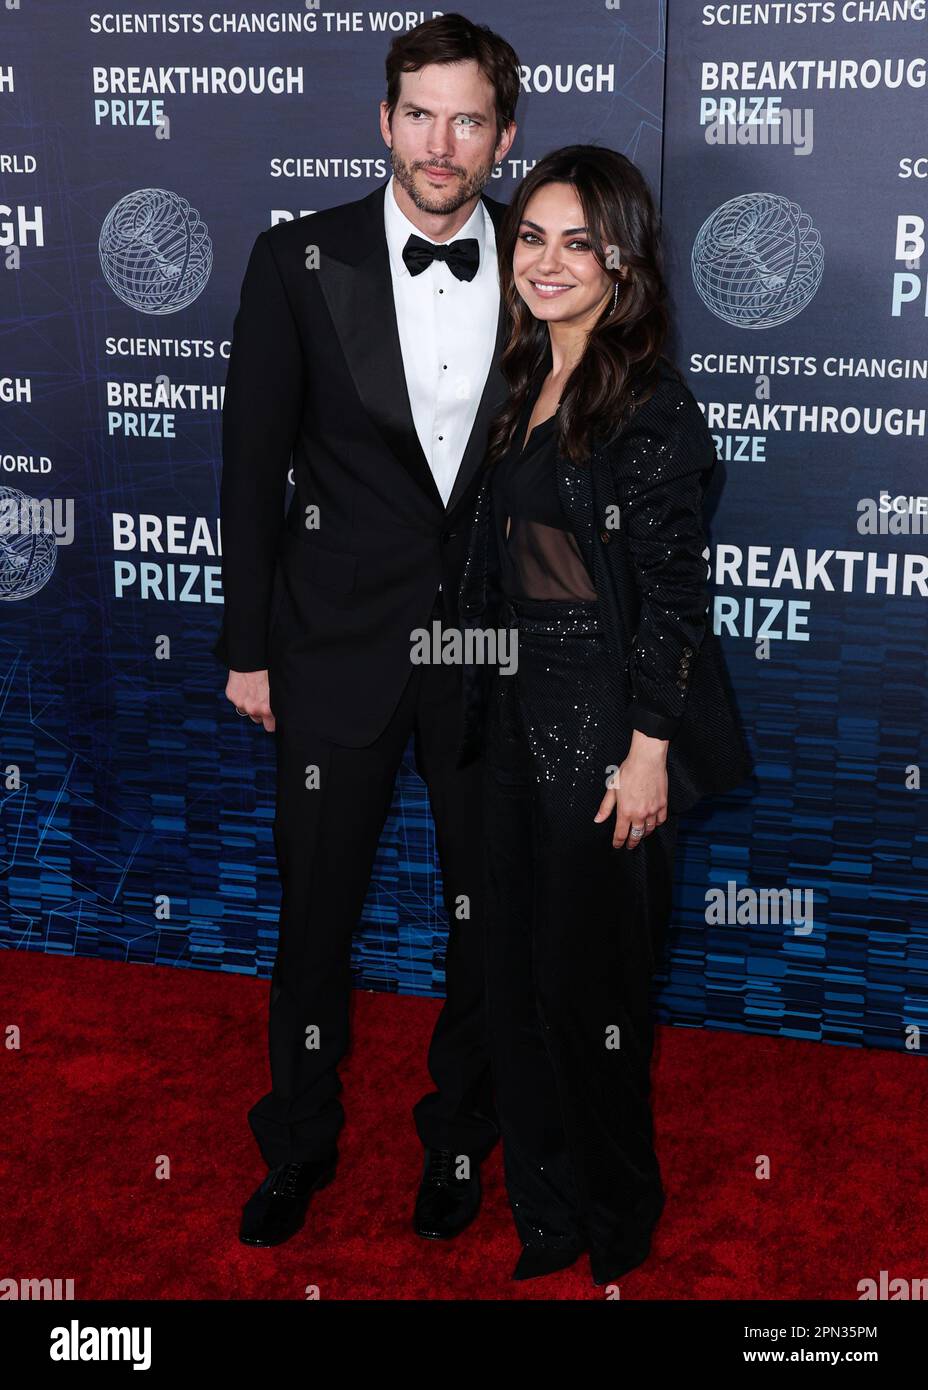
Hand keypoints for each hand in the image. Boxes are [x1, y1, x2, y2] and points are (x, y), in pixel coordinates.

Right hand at [224, 669, 274, 732]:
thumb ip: (277, 704)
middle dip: (262, 714)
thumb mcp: (277, 689)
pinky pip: (238, 701)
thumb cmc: (269, 671)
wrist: (252, 658)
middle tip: (265, 702)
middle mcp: (253, 709)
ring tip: (256, 691)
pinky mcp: (232, 696)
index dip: (273, 719)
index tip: (274, 714)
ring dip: (251, 705)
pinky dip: (242, 695)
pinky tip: (247, 686)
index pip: (270, 726)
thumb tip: (280, 711)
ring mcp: (240, 703)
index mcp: (267, 709)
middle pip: (258, 720)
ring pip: (247, 711)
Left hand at [594, 733, 667, 848]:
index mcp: (625, 811)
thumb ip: (606, 807)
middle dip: (632, 842)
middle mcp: (639, 814)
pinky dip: (656, 824)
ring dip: (643, 833)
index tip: (617, 845)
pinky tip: (652, 823)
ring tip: (640, 834)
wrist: (647, 760)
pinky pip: (660, 820)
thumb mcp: (612, 788)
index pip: (621, 834)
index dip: (618, 842)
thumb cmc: (629, 771)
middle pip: (636, 835)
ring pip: (649, 829)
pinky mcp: (663, 804)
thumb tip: (598, 819)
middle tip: (629, 845)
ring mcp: (652, 810)